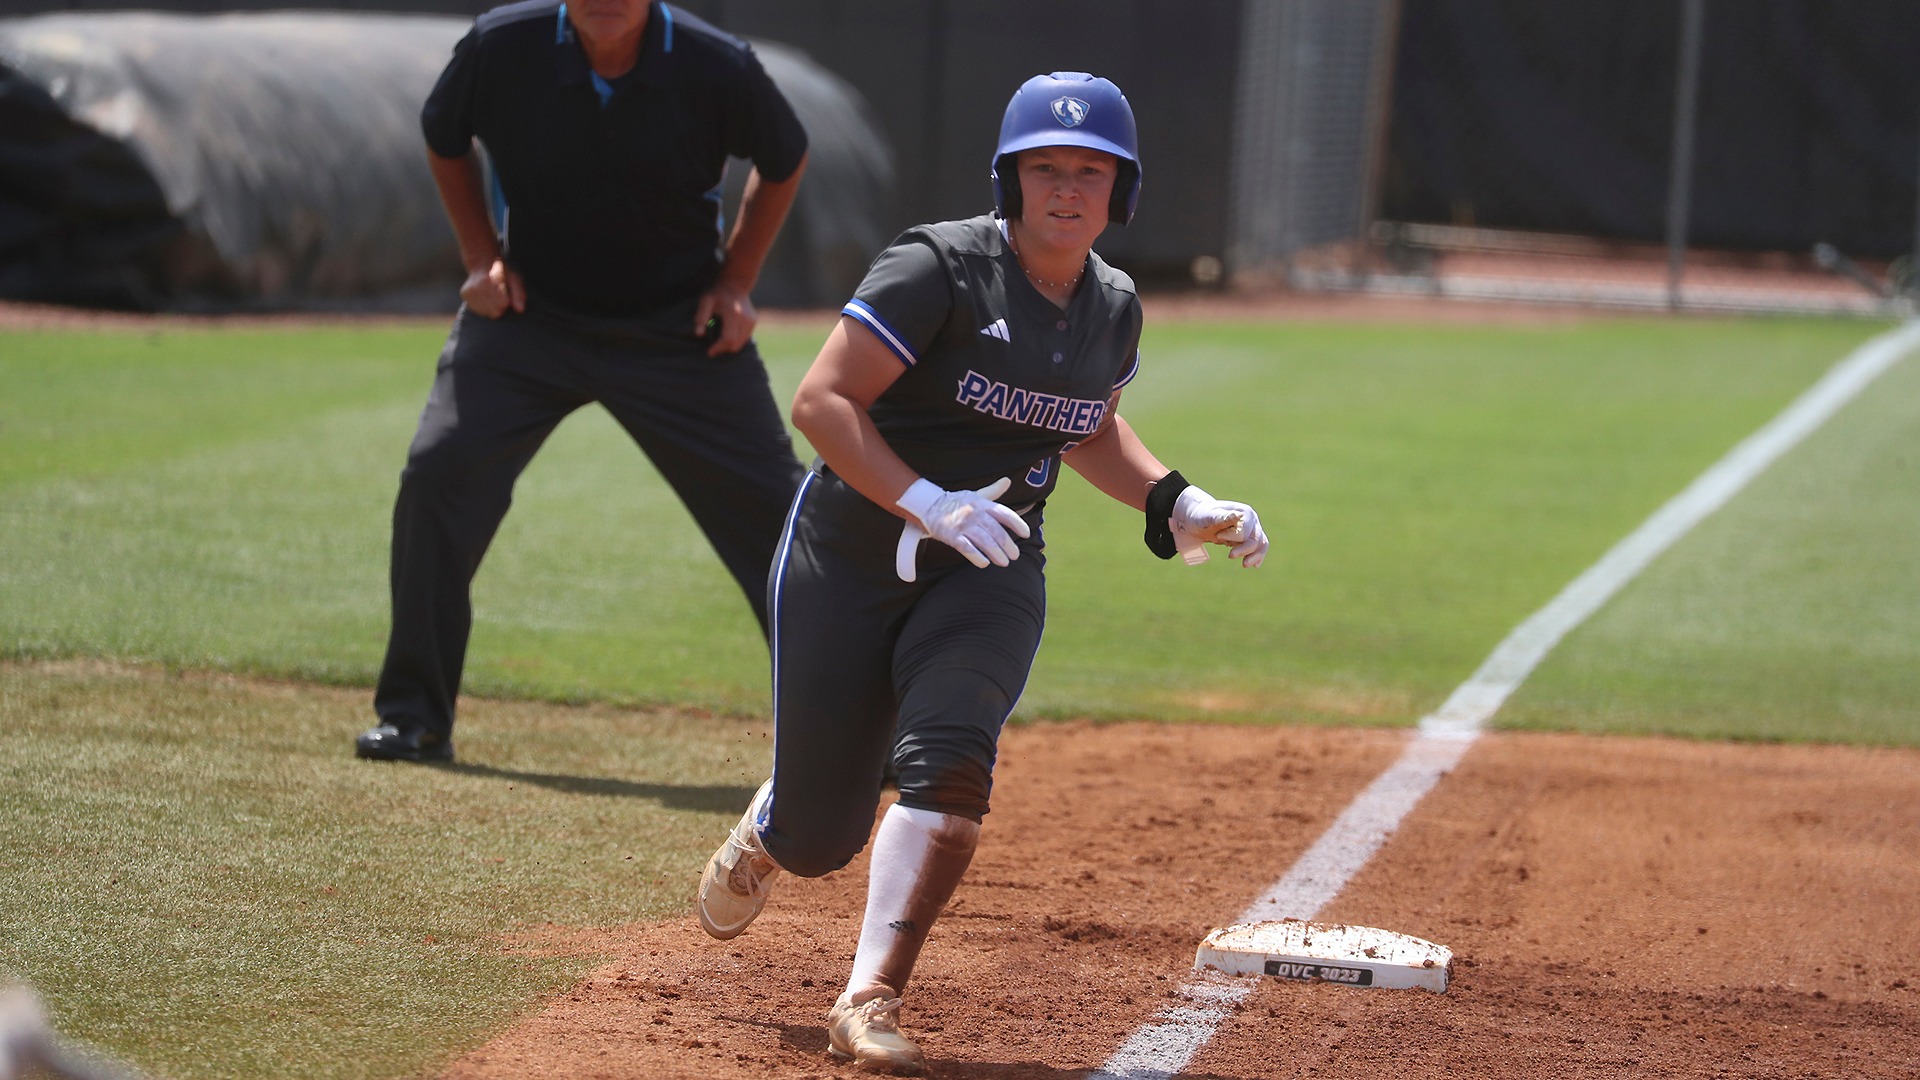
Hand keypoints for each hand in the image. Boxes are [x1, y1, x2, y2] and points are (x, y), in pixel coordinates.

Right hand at [460, 259, 524, 318]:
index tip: (506, 294)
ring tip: (491, 295)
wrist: (483, 263)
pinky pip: (477, 310)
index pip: (504, 304)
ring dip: (490, 308)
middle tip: (499, 295)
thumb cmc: (503, 273)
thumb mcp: (515, 280)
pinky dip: (482, 307)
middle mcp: (480, 285)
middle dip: (500, 307)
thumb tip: (520, 310)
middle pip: (495, 312)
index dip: (507, 302)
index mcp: (494, 280)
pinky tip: (483, 296)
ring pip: (486, 313)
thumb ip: (519, 295)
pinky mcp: (464, 294)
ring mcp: (470, 290)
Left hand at [694, 277, 756, 356]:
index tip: (709, 352)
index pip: (728, 339)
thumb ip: (701, 316)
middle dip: (723, 349)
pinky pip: (744, 338)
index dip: (718, 348)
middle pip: (735, 344)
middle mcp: (745, 319)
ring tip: (718, 339)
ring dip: (729, 345)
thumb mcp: (705, 300)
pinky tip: (727, 333)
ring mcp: (751, 321)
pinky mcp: (753, 322)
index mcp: (733, 314)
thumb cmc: (717, 292)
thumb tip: (698, 334)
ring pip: (740, 344)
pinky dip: (735, 340)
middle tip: (712, 347)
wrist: (734, 283)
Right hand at [893, 476, 1031, 580]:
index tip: (1026, 534)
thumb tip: (1008, 481)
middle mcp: (974, 513)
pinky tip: (984, 563)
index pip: (1004, 514)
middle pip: (996, 531)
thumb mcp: (976, 494)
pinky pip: (967, 548)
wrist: (929, 505)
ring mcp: (963, 525)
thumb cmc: (957, 502)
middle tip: (1014, 556)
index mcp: (982, 504)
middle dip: (1007, 545)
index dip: (1017, 524)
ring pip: (984, 541)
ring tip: (1004, 563)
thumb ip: (993, 491)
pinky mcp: (952, 536)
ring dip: (996, 553)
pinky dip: (977, 557)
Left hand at [1172, 485, 1268, 567]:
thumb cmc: (1203, 516)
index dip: (1232, 536)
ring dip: (1254, 556)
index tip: (1218, 536)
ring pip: (1261, 544)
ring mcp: (1253, 528)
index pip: (1244, 531)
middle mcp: (1252, 519)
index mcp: (1244, 511)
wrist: (1199, 519)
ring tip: (1244, 565)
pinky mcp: (1251, 537)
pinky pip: (1260, 547)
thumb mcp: (1208, 516)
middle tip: (1230, 556)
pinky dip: (1258, 556)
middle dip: (1244, 549)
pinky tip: (1255, 565)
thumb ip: (1223, 516)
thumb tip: (1240, 515)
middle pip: (1255, 539)